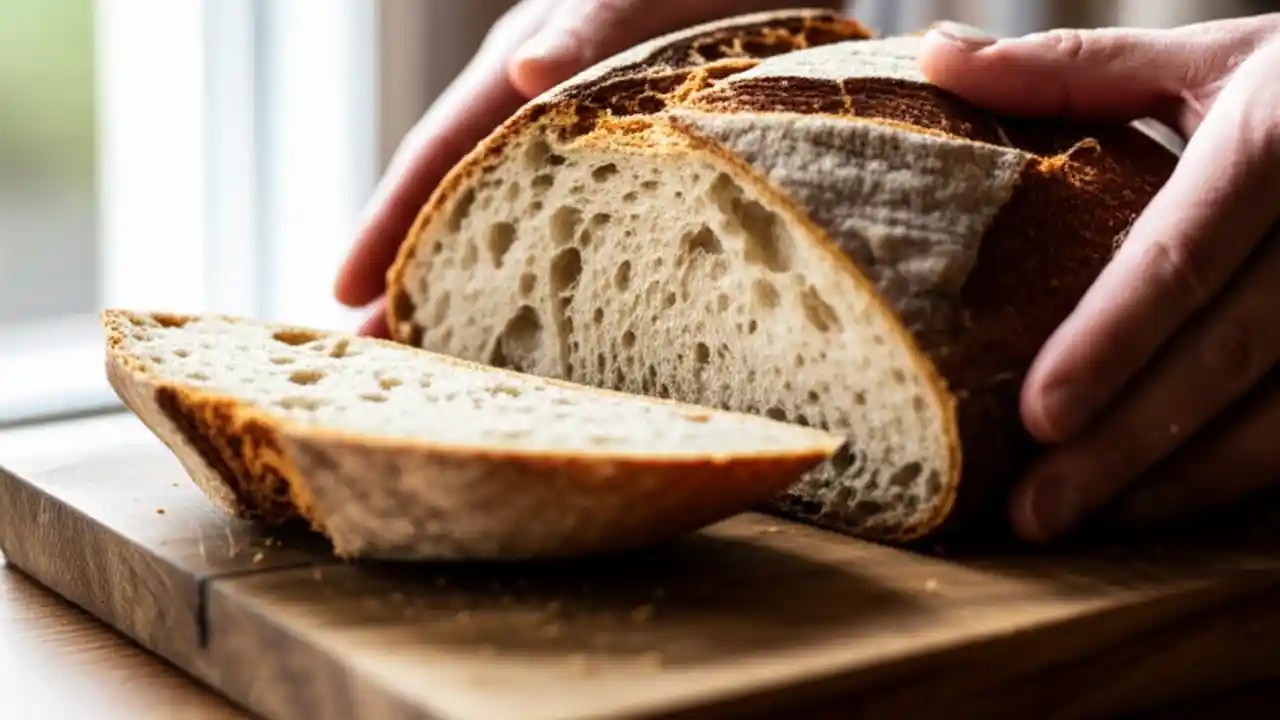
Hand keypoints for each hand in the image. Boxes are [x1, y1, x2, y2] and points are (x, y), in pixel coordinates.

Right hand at [334, 0, 838, 336]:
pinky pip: (564, 229)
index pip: (436, 153)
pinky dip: (539, 274)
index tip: (344, 294)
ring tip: (442, 356)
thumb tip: (523, 71)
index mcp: (519, 67)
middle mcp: (534, 111)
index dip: (387, 223)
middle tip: (377, 355)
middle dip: (414, 276)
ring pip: (506, 222)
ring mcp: (575, 143)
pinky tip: (538, 319)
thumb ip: (586, 24)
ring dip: (471, 285)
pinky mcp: (623, 170)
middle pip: (457, 202)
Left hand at [919, 16, 1279, 540]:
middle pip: (1228, 355)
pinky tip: (1153, 502)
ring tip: (1075, 521)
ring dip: (1176, 480)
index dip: (1113, 341)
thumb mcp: (1212, 60)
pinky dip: (1230, 477)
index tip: (1037, 416)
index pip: (1182, 255)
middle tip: (1032, 510)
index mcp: (1278, 139)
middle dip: (1125, 444)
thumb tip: (934, 54)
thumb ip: (1080, 68)